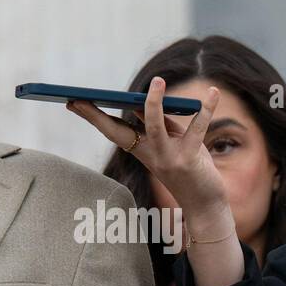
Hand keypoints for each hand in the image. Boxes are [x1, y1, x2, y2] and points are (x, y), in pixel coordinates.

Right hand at [67, 77, 229, 228]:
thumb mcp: (171, 143)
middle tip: (81, 97)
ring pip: (154, 127)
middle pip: (119, 131)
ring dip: (154, 103)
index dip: (92, 117)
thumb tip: (144, 101)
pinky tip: (213, 92)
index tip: (72, 102)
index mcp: (142, 151)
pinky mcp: (189, 159)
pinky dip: (207, 108)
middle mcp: (150, 155)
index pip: (112, 131)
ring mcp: (167, 158)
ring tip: (157, 80)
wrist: (205, 206)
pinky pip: (197, 128)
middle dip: (98, 114)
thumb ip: (160, 123)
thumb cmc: (189, 169)